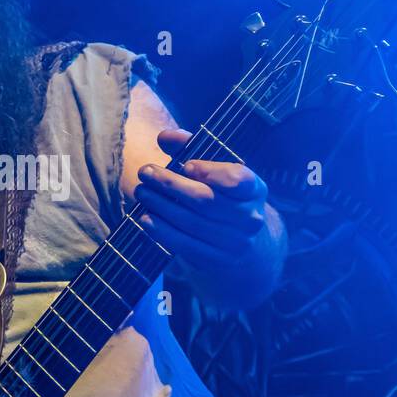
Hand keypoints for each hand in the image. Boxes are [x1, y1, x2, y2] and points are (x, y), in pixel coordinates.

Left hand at [134, 127, 268, 271]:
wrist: (246, 244)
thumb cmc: (223, 197)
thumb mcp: (216, 172)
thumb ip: (191, 149)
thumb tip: (165, 136)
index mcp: (255, 189)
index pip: (237, 179)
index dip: (210, 171)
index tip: (185, 164)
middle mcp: (251, 217)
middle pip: (206, 200)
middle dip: (171, 184)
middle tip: (145, 172)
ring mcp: (237, 242)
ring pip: (192, 222)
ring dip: (161, 206)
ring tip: (141, 193)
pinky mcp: (220, 260)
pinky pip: (186, 244)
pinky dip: (163, 231)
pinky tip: (145, 218)